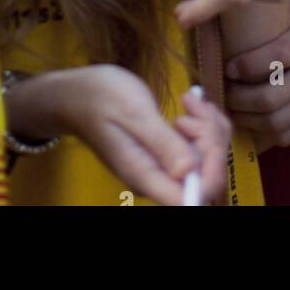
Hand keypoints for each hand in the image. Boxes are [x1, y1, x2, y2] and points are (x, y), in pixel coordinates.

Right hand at [5, 65, 229, 205]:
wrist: (77, 94)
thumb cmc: (100, 99)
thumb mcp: (133, 113)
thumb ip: (162, 143)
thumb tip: (188, 173)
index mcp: (146, 176)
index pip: (194, 195)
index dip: (212, 167)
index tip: (205, 128)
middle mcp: (157, 178)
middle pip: (206, 174)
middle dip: (210, 136)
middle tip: (190, 105)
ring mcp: (162, 167)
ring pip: (206, 158)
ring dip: (207, 126)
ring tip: (188, 102)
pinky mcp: (166, 153)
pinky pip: (198, 146)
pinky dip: (202, 124)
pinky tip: (188, 106)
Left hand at [224, 0, 289, 147]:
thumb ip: (278, 2)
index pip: (277, 56)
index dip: (246, 65)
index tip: (228, 65)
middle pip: (272, 97)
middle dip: (238, 98)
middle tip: (222, 88)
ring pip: (278, 121)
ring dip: (247, 119)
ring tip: (231, 106)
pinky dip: (265, 132)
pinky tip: (252, 120)